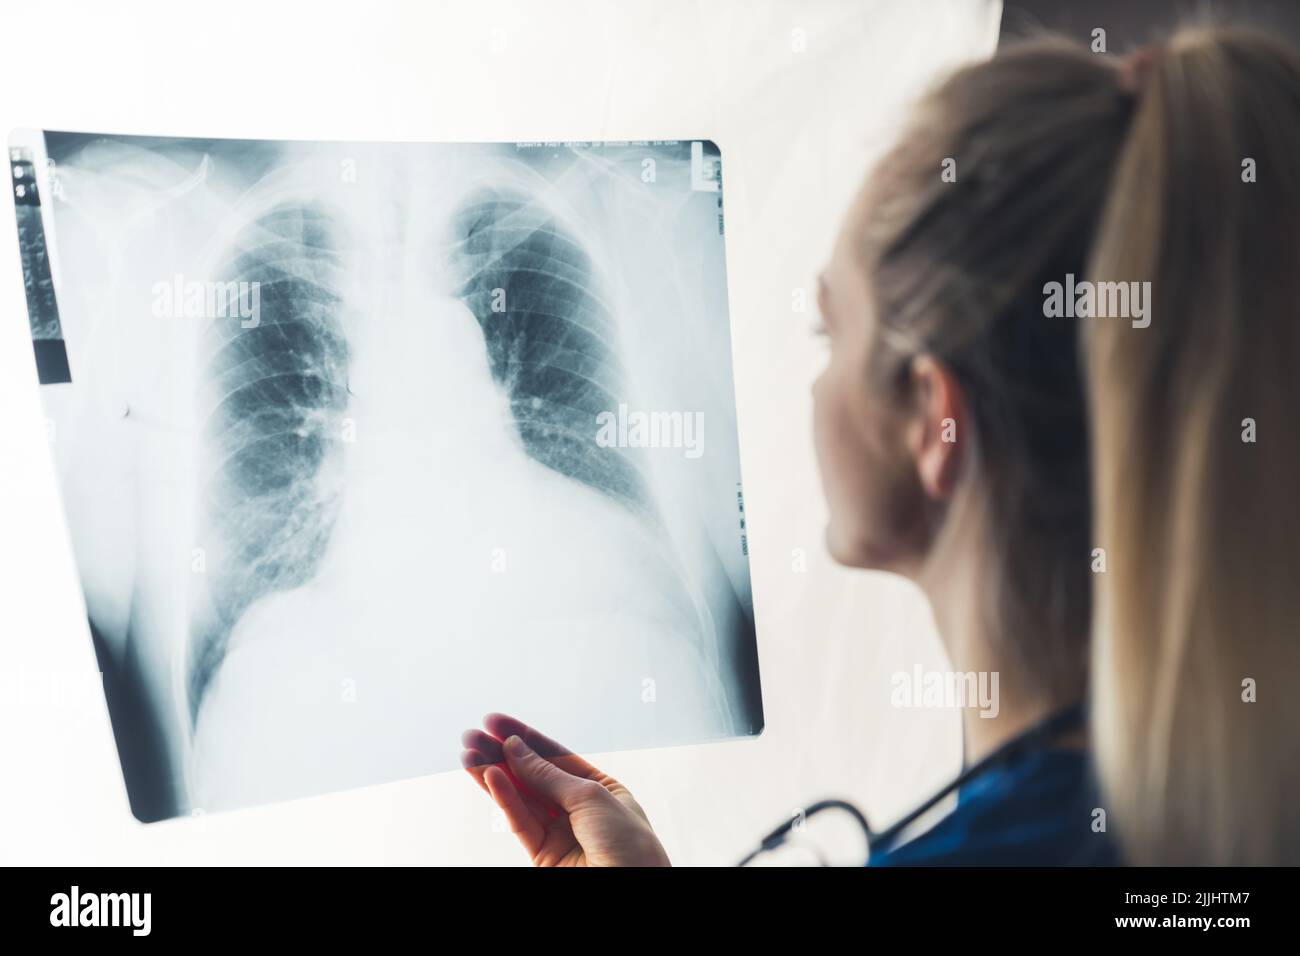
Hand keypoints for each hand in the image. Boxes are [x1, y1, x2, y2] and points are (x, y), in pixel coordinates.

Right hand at [461, 713, 670, 866]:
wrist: (632, 890)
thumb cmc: (629, 845)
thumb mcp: (591, 797)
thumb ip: (549, 775)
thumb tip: (516, 748)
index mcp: (601, 790)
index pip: (557, 757)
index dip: (526, 738)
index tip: (495, 722)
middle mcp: (579, 810)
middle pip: (534, 776)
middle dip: (502, 755)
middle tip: (473, 736)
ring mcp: (561, 834)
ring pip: (522, 798)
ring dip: (494, 774)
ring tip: (469, 754)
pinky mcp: (544, 856)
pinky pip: (520, 822)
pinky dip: (504, 799)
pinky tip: (490, 777)